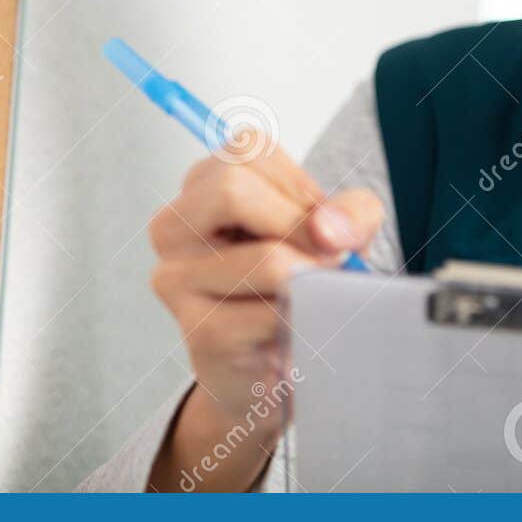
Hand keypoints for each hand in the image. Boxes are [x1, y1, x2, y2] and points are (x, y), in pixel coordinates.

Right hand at [146, 141, 381, 489]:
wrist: (272, 370)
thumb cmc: (299, 286)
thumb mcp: (336, 232)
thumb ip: (349, 213)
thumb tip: (329, 230)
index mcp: (202, 184)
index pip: (249, 150)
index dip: (300, 187)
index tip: (318, 224)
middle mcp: (173, 225)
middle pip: (233, 189)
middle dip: (300, 225)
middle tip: (328, 260)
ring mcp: (177, 279)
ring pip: (266, 259)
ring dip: (313, 282)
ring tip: (312, 300)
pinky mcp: (199, 330)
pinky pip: (272, 316)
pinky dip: (304, 323)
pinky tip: (296, 332)